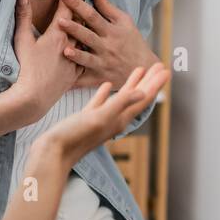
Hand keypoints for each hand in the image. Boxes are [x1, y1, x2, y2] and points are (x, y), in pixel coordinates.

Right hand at [12, 0, 80, 120]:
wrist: (35, 96)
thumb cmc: (26, 67)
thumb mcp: (22, 39)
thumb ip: (23, 16)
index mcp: (58, 34)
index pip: (65, 10)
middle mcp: (70, 45)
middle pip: (80, 22)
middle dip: (80, 10)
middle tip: (82, 1)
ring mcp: (75, 60)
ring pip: (86, 40)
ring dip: (87, 30)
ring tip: (89, 23)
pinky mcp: (76, 74)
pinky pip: (86, 58)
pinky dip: (88, 50)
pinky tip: (90, 49)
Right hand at [32, 64, 169, 170]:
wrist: (52, 154)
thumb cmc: (75, 136)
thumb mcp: (100, 118)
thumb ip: (120, 104)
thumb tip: (142, 93)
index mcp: (119, 119)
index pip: (142, 98)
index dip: (155, 84)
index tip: (166, 69)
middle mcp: (114, 119)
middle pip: (137, 97)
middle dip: (148, 81)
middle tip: (159, 65)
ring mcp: (100, 119)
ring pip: (121, 98)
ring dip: (131, 84)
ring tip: (139, 70)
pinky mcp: (86, 118)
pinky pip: (101, 102)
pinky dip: (106, 93)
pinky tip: (107, 85)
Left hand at [56, 0, 156, 88]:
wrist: (144, 69)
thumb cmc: (132, 41)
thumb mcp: (123, 20)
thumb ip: (106, 4)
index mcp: (111, 31)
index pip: (92, 15)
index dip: (78, 4)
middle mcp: (107, 47)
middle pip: (88, 36)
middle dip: (74, 28)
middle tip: (59, 20)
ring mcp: (103, 64)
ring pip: (87, 60)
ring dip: (76, 55)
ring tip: (64, 50)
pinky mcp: (99, 78)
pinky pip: (85, 80)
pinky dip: (74, 81)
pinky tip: (63, 79)